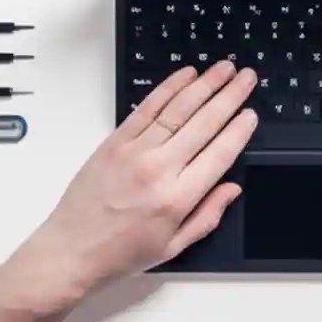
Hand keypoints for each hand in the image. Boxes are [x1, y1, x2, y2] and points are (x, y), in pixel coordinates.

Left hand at [0, 62, 257, 321]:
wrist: (69, 252)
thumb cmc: (118, 254)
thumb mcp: (172, 246)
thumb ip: (208, 216)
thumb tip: (232, 189)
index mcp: (177, 199)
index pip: (219, 154)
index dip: (239, 131)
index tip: (251, 114)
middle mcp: (158, 170)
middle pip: (204, 123)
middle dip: (230, 96)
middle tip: (246, 78)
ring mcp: (134, 151)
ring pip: (178, 109)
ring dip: (205, 84)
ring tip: (224, 68)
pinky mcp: (114, 142)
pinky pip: (147, 108)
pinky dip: (168, 88)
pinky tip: (185, 76)